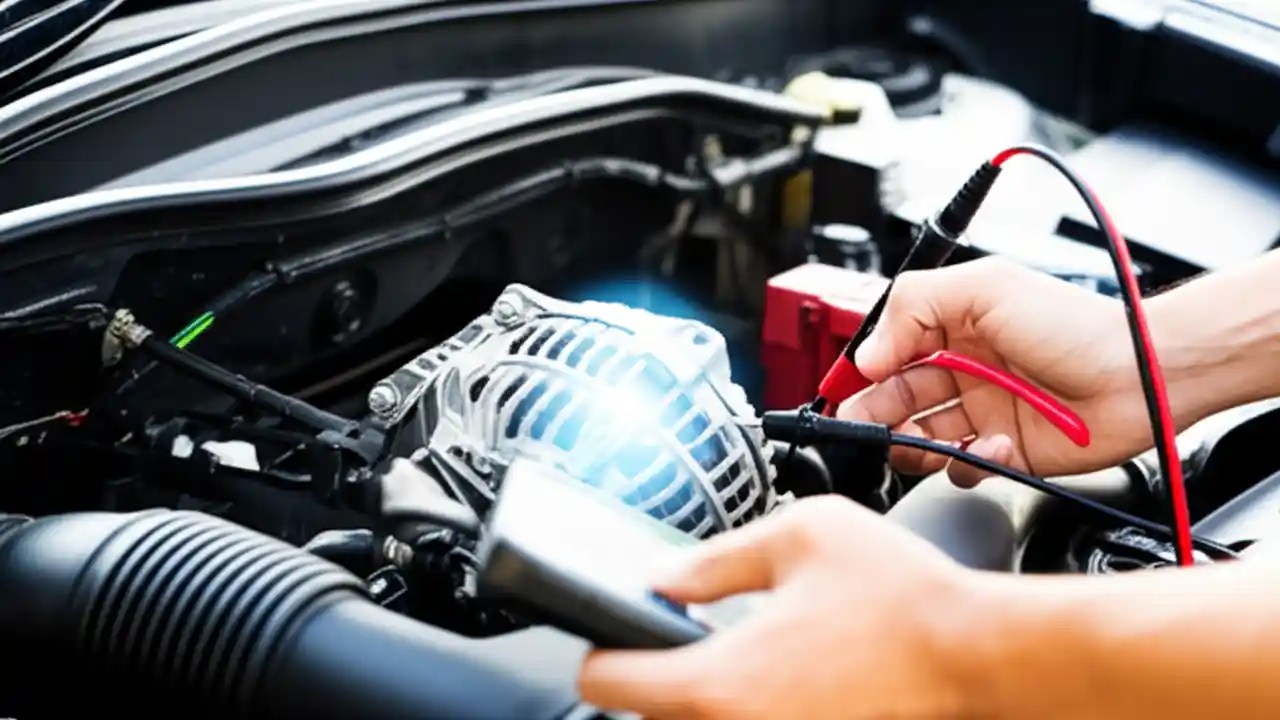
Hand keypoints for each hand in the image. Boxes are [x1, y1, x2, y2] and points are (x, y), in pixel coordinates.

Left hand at [577, 497, 984, 718]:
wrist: (979, 655)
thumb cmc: (901, 596)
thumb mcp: (799, 536)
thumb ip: (714, 558)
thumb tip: (665, 576)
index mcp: (720, 681)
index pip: (605, 685)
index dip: (600, 646)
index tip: (615, 628)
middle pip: (647, 716)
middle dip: (652, 672)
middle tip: (678, 630)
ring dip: (697, 693)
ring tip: (734, 650)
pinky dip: (743, 705)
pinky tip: (777, 672)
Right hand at [839, 257, 1157, 485]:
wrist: (1141, 377)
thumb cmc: (1077, 325)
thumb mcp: (985, 287)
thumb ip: (913, 307)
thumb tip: (867, 354)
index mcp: (949, 327)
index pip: (885, 351)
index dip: (859, 373)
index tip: (844, 390)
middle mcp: (960, 370)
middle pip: (891, 400)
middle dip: (875, 415)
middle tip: (870, 425)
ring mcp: (979, 412)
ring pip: (917, 440)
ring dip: (916, 443)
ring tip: (933, 438)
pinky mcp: (1002, 452)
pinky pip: (960, 468)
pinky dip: (967, 463)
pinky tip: (994, 444)